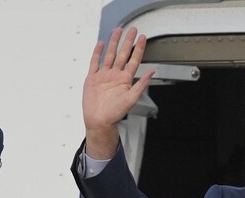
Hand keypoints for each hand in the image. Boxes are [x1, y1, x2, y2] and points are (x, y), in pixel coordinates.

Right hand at [82, 27, 154, 158]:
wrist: (99, 121)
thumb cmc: (115, 113)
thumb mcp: (131, 99)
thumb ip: (141, 84)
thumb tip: (152, 72)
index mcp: (125, 80)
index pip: (134, 60)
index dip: (139, 48)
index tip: (143, 38)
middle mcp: (115, 75)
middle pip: (122, 54)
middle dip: (127, 41)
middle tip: (132, 30)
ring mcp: (104, 75)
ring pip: (109, 55)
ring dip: (113, 43)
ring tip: (117, 31)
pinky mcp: (92, 78)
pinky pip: (95, 62)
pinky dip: (97, 52)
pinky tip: (101, 44)